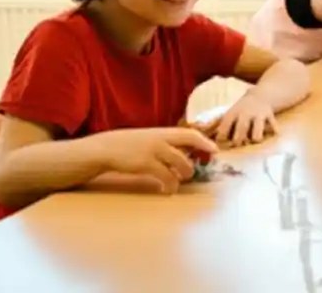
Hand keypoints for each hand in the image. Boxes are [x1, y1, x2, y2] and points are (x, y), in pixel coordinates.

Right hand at [95, 127, 219, 193]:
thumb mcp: (148, 138)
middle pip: (188, 140)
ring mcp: (153, 150)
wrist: (105, 148)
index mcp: (162, 131)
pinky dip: (170, 184)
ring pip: (179, 161)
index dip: (203, 141)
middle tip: (207, 163)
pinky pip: (164, 176)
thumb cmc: (129, 144)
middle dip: (202, 149)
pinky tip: (169, 189)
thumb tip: (185, 153)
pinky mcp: (145, 164)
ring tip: (185, 178)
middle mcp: (160, 138)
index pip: (188, 133)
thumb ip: (165, 143)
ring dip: (186, 172)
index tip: (215, 149)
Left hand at [206, 90, 276, 146]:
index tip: (223, 142)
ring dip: (255, 139)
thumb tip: (203, 135)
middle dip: (238, 141)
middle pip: (240, 132)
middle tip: (238, 144)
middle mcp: (245, 114)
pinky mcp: (270, 117)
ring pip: (257, 134)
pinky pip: (273, 129)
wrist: (262, 95)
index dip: (222, 138)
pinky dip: (273, 133)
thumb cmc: (242, 109)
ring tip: (254, 140)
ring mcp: (259, 115)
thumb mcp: (230, 112)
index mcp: (233, 113)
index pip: (223, 128)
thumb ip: (219, 124)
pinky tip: (271, 133)